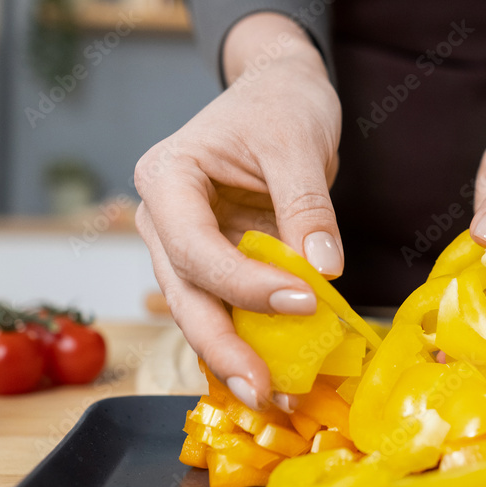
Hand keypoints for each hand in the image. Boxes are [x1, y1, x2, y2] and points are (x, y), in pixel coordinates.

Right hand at [134, 14, 342, 410]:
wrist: (276, 91)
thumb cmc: (279, 104)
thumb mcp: (297, 142)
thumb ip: (306, 205)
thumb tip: (322, 270)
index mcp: (166, 179)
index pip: (195, 247)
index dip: (245, 283)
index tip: (304, 299)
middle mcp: (162, 219)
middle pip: (184, 295)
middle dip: (224, 347)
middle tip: (265, 391)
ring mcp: (183, 245)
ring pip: (199, 311)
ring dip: (235, 354)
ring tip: (274, 396)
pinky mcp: (213, 262)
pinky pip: (226, 306)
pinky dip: (250, 337)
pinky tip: (276, 372)